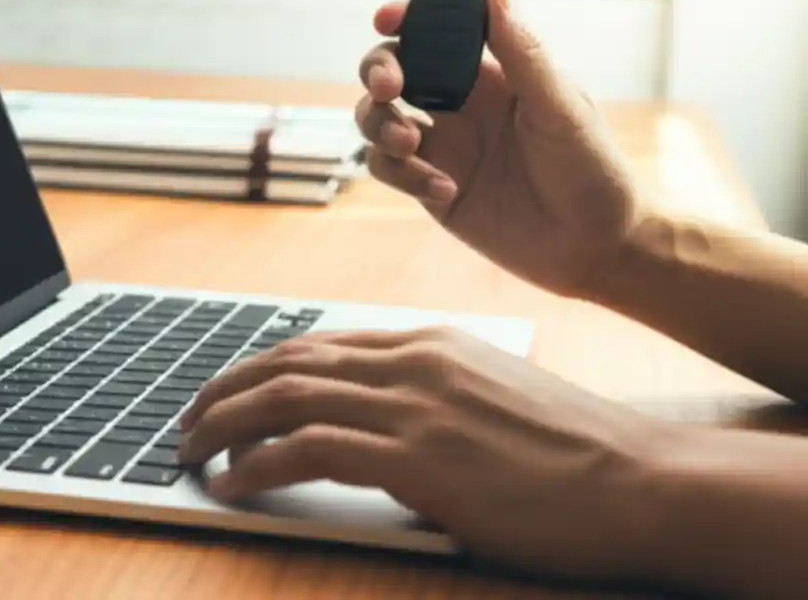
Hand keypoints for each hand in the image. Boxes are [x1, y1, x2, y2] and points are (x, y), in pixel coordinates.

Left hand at [177, 328, 674, 581]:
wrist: (641, 480)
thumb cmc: (574, 453)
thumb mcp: (490, 399)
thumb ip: (427, 400)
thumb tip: (367, 431)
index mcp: (430, 343)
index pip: (318, 343)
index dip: (258, 366)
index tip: (225, 390)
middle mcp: (413, 362)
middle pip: (288, 361)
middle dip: (224, 389)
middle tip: (189, 419)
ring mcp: (414, 405)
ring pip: (285, 397)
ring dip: (223, 424)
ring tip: (190, 450)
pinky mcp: (416, 456)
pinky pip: (307, 449)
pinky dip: (257, 465)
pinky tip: (234, 485)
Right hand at [357, 0, 640, 297]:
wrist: (594, 248)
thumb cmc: (593, 171)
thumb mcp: (562, 108)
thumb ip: (524, 54)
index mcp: (492, 74)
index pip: (439, 30)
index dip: (407, 17)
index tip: (389, 19)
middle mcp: (460, 104)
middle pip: (394, 67)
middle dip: (379, 69)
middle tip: (390, 88)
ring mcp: (442, 146)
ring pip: (377, 116)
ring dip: (379, 123)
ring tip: (411, 144)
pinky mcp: (429, 188)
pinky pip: (389, 168)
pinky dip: (404, 174)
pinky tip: (446, 190)